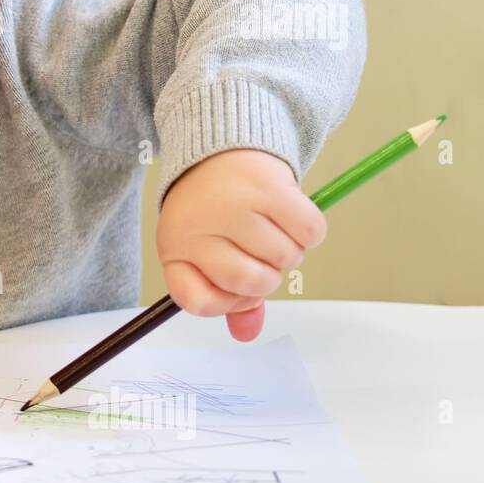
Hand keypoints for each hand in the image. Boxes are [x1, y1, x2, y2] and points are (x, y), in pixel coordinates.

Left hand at [156, 149, 326, 340]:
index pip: (200, 302)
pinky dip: (309, 232)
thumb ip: (225, 296)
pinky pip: (309, 234)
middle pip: (251, 284)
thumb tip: (246, 335)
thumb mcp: (205, 250)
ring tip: (270, 226)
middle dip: (266, 276)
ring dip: (289, 251)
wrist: (217, 147)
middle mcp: (198, 226)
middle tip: (259, 251)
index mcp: (174, 247)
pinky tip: (289, 215)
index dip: (227, 304)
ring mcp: (234, 205)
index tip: (235, 290)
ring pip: (285, 260)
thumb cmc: (210, 208)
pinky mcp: (269, 186)